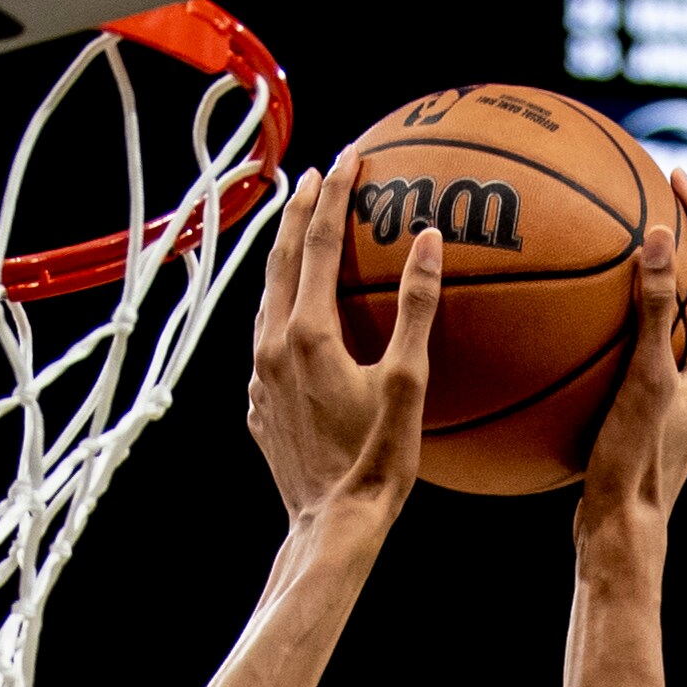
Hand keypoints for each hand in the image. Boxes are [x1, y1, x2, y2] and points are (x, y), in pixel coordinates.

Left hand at [246, 153, 440, 530]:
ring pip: (266, 298)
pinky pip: (265, 341)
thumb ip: (416, 309)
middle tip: (313, 176)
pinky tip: (293, 316)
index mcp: (307, 334)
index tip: (348, 159)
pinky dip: (280, 310)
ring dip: (284, 259)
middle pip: (282, 260)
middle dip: (298, 212)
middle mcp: (272, 347)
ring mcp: (259, 378)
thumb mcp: (407, 385)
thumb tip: (427, 240)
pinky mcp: (258, 406)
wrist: (330, 527)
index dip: (335, 194)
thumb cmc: (376, 464)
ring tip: (298, 233)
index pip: (321, 243)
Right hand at [575, 180, 686, 535]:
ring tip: (633, 235)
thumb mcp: (643, 377)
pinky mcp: (661, 406)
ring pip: (685, 312)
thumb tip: (658, 237)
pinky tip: (590, 308)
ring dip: (666, 272)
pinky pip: (653, 340)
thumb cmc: (634, 461)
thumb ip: (652, 307)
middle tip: (659, 194)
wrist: (624, 531)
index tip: (671, 176)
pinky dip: (634, 311)